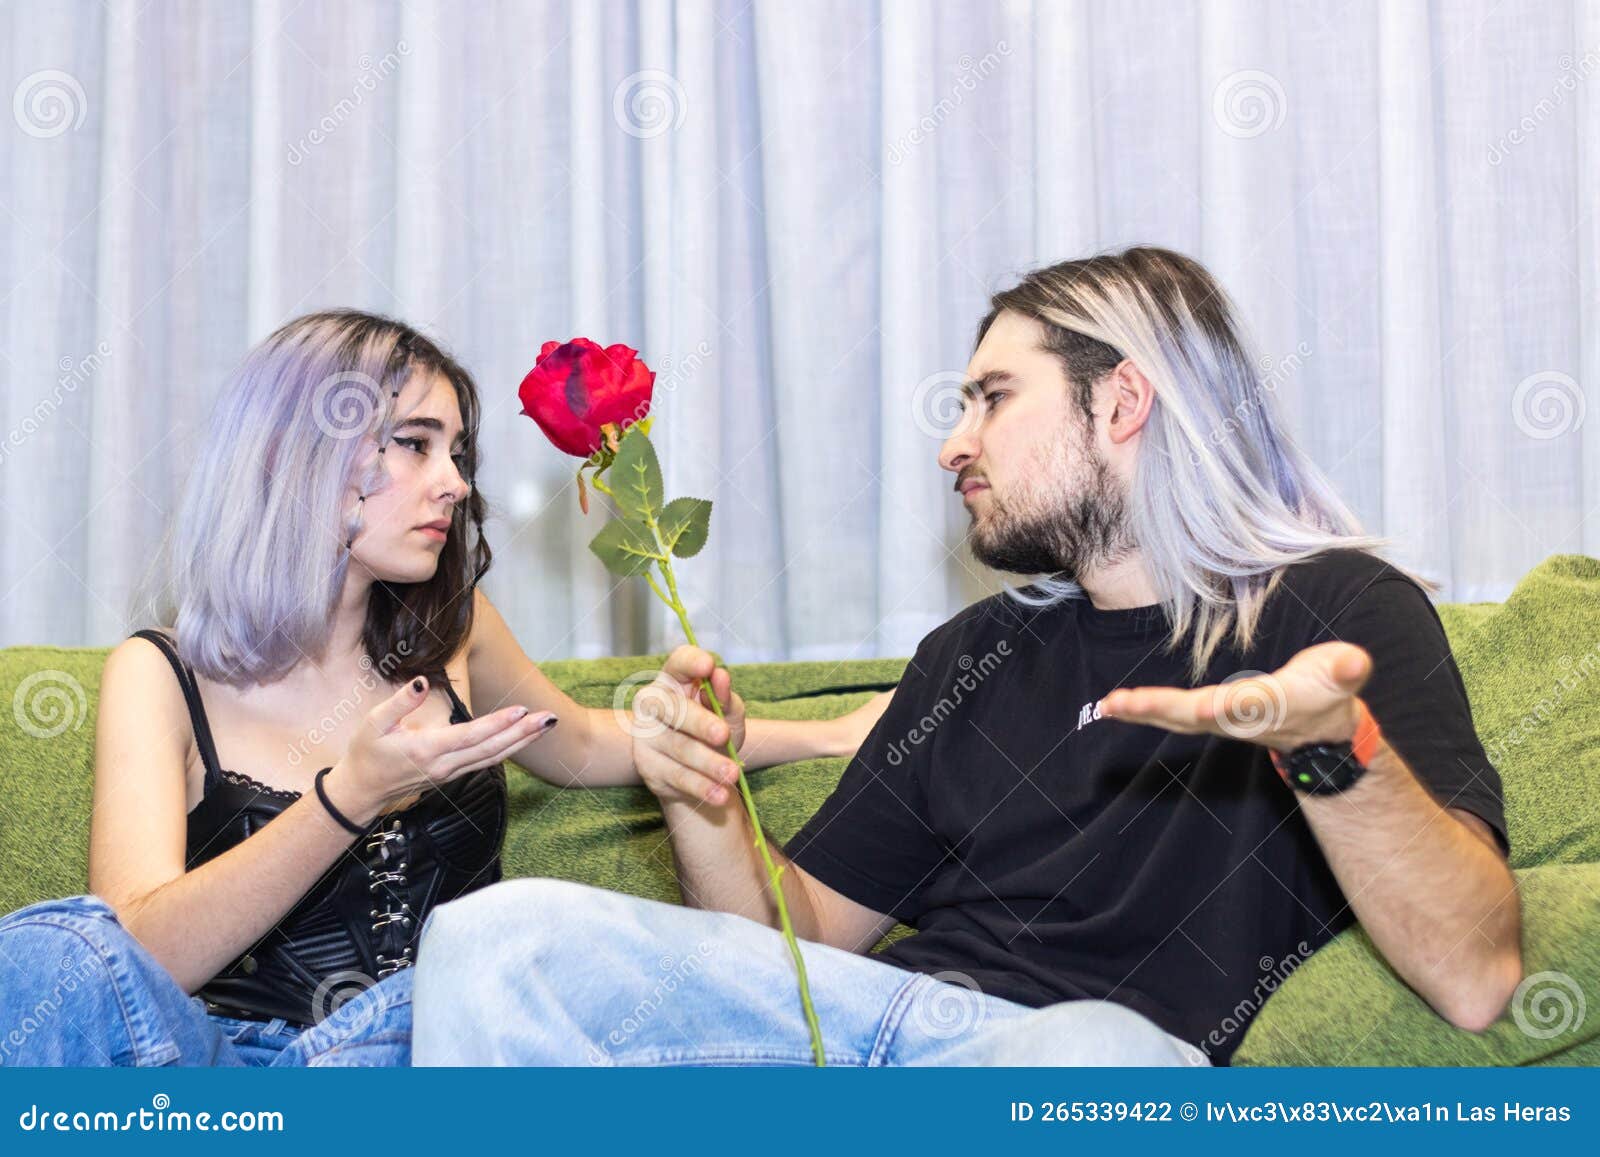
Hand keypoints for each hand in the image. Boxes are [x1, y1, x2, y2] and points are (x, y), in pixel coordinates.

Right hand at [325, 676, 557, 822]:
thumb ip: (399, 702)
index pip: (470, 736)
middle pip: (492, 748)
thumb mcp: (373, 723)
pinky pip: (486, 762)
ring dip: (522, 742)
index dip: (498, 723)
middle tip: (550, 718)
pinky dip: (508, 749)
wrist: (360, 791)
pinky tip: (522, 738)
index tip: (521, 710)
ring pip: (493, 757)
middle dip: (523, 733)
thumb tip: (420, 682)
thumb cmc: (365, 753)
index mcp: (425, 750)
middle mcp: (444, 765)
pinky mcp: (452, 775)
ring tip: (546, 726)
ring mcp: (450, 773)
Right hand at [631, 645, 746, 806]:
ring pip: (679, 747)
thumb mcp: (728, 713)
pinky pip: (677, 776)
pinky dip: (702, 787)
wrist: (701, 771)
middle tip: (723, 734)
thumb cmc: (715, 731)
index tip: (709, 666)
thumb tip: (721, 676)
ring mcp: (646, 735)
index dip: (692, 662)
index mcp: (673, 679)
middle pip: (674, 708)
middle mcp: (652, 703)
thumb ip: (725, 697)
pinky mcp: (647, 766)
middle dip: (700, 722)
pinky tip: (720, 793)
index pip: (678, 663)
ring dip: (708, 762)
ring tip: (732, 774)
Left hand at [1097, 641, 1373, 752]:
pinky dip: (1143, 711)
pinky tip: (1115, 705)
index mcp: (1268, 703)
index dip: (1224, 706)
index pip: (1242, 705)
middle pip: (1193, 715)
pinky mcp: (1207, 717)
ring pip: (1175, 719)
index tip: (1203, 706)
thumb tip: (1354, 661)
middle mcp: (1237, 717)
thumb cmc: (1328, 694)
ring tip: (1107, 705)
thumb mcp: (1343, 677)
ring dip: (1141, 712)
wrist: (1321, 732)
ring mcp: (1219, 720)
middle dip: (1157, 710)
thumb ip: (1346, 669)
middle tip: (1119, 703)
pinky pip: (1169, 716)